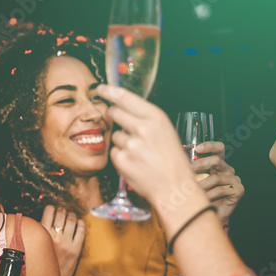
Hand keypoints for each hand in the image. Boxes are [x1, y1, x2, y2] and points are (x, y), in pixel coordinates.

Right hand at [39, 205, 84, 275]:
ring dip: (71, 215)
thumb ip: (37, 233)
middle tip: (62, 211)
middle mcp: (55, 238)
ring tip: (70, 216)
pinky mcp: (76, 249)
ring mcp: (67, 243)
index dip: (51, 208)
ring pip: (72, 220)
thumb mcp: (35, 246)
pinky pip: (81, 230)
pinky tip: (79, 223)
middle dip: (62, 210)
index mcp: (43, 235)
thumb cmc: (41, 264)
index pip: (49, 212)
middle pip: (61, 214)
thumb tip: (39, 219)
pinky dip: (81, 223)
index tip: (52, 209)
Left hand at [97, 84, 196, 206]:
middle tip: (126, 127)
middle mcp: (143, 128)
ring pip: (115, 134)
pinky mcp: (122, 160)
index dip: (110, 91)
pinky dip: (121, 157)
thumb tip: (125, 108)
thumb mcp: (166, 131)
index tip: (101, 88)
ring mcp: (131, 144)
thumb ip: (146, 119)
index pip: (126, 97)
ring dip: (122, 142)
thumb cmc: (172, 160)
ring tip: (139, 153)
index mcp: (156, 118)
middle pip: (114, 112)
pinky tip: (135, 163)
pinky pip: (114, 152)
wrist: (175, 187)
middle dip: (115, 117)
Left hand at [190, 141, 243, 223]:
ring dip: (202, 185)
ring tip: (192, 191)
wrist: (208, 215)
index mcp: (219, 165)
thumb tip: (177, 157)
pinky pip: (221, 190)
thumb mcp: (194, 181)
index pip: (219, 149)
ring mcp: (235, 180)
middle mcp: (228, 170)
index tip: (196, 148)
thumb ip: (191, 170)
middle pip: (217, 160)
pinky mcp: (238, 190)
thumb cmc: (200, 197)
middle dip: (200, 164)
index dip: (209, 146)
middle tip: (188, 171)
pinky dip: (209, 195)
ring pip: (216, 178)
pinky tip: (204, 199)